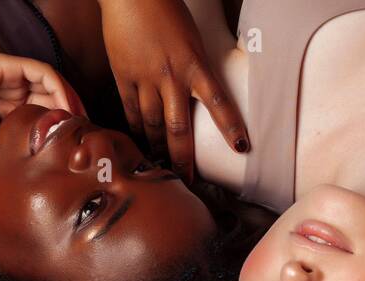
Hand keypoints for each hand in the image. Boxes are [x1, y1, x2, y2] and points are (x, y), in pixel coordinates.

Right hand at [0, 53, 84, 153]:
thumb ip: (15, 144)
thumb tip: (43, 155)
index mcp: (7, 111)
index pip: (43, 117)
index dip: (61, 132)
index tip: (75, 151)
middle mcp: (12, 92)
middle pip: (53, 101)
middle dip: (72, 119)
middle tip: (87, 138)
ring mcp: (11, 78)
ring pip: (53, 86)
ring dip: (71, 103)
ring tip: (81, 124)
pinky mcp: (8, 66)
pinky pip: (43, 73)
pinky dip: (60, 88)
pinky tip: (67, 108)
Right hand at [99, 0, 247, 180]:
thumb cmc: (166, 10)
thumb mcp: (192, 38)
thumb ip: (196, 67)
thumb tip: (201, 92)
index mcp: (194, 63)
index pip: (219, 101)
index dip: (231, 127)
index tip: (242, 148)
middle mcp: (170, 76)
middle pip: (179, 128)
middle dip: (182, 158)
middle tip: (186, 180)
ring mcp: (145, 78)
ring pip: (152, 124)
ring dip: (157, 148)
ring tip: (160, 166)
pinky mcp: (123, 76)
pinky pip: (130, 111)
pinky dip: (135, 129)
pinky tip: (139, 142)